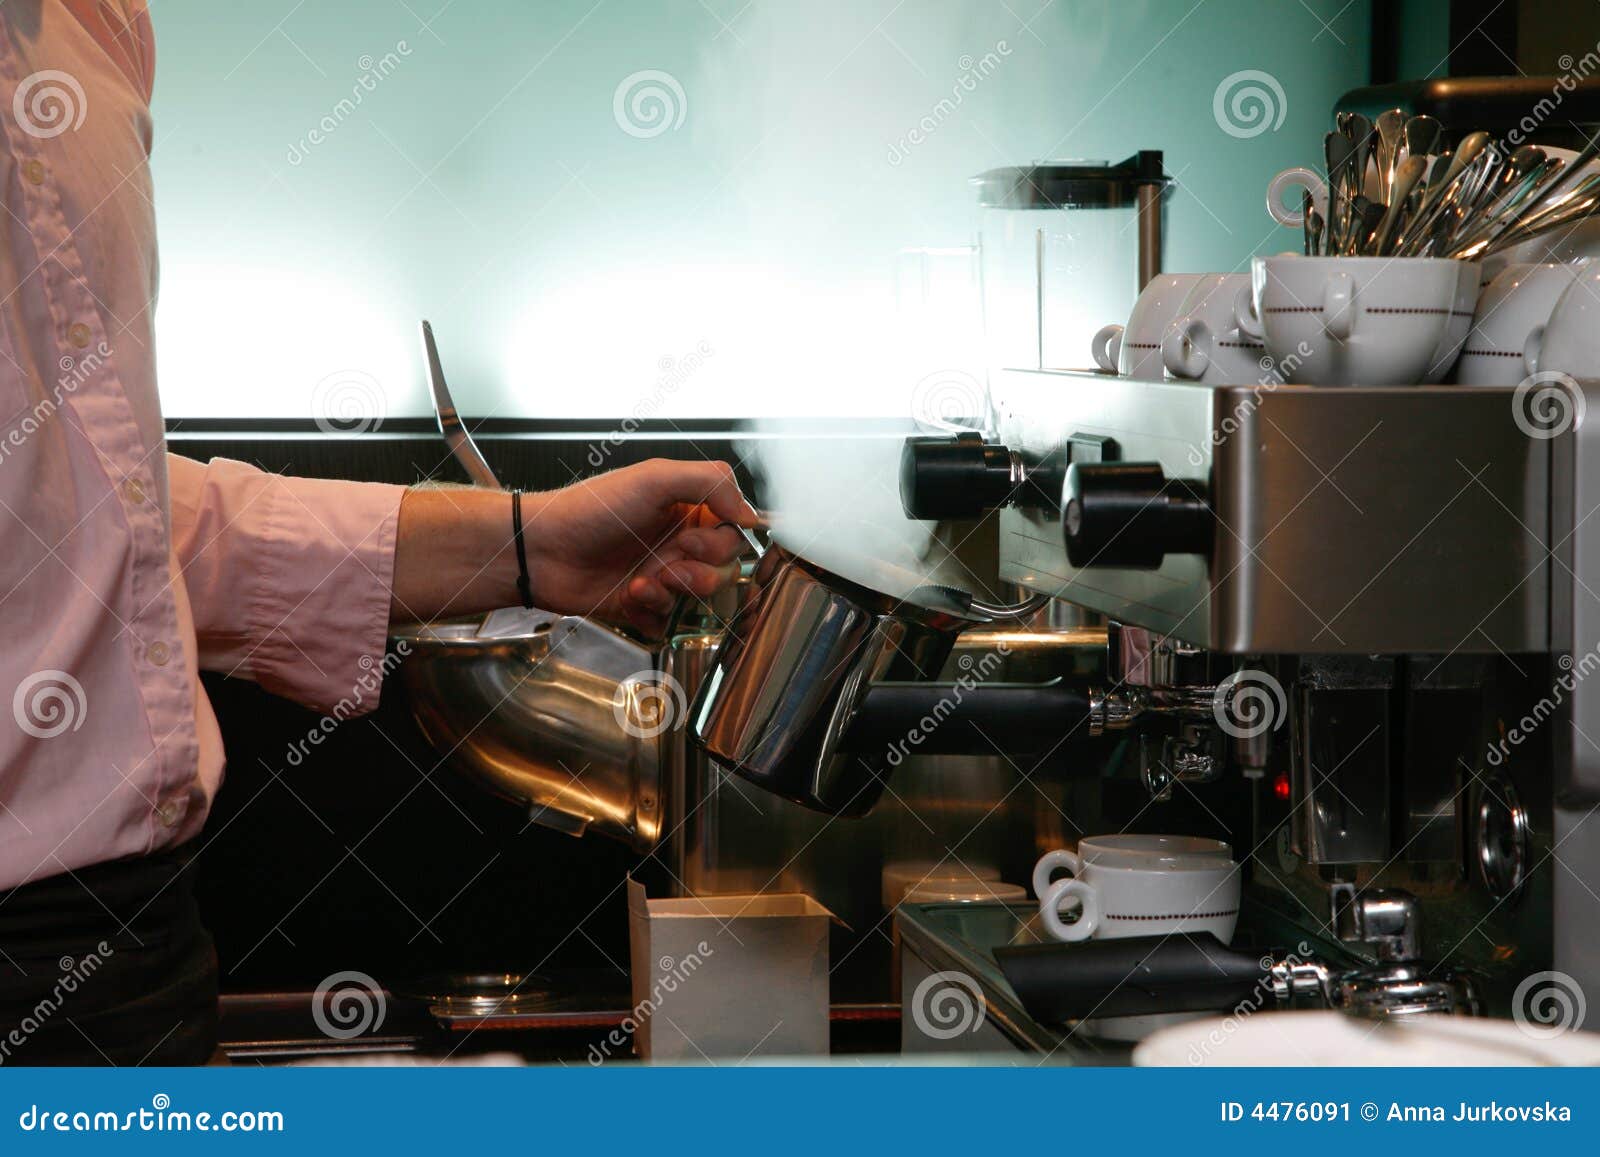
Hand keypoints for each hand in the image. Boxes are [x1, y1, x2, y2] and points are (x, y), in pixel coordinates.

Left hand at [520, 459, 758, 634]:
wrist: (542, 551)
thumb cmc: (590, 509)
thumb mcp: (654, 476)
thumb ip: (711, 483)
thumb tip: (752, 514)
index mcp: (687, 508)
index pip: (735, 531)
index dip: (721, 541)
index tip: (692, 537)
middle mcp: (679, 541)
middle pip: (726, 568)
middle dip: (701, 571)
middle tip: (668, 564)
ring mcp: (663, 575)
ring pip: (703, 598)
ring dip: (675, 591)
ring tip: (643, 581)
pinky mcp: (644, 606)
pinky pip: (671, 621)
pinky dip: (653, 612)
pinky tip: (628, 596)